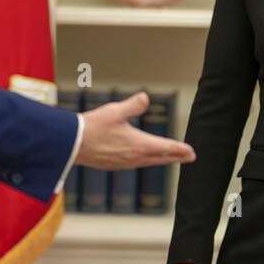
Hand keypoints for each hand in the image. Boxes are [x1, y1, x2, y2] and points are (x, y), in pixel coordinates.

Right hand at [78, 91, 194, 169]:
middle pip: (160, 158)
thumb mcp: (115, 111)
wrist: (71, 145)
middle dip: (176, 156)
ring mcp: (124, 163)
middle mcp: (134, 157)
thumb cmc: (93, 126)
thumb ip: (133, 105)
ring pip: (149, 162)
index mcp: (139, 145)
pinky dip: (147, 161)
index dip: (180, 149)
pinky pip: (136, 164)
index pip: (166, 148)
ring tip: (170, 157)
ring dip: (161, 159)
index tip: (192, 152)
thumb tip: (146, 98)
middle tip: (189, 156)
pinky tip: (143, 158)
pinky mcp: (114, 165)